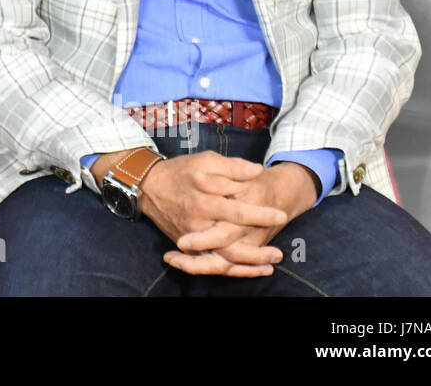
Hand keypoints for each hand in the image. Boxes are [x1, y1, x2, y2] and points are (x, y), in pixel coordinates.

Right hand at [166, 161, 318, 275]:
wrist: (150, 187)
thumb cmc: (181, 171)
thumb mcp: (205, 160)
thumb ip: (232, 166)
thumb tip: (257, 170)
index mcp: (202, 201)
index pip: (235, 212)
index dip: (259, 214)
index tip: (281, 215)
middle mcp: (196, 224)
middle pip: (229, 244)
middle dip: (255, 252)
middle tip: (279, 254)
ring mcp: (191, 239)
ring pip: (220, 259)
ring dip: (246, 266)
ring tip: (270, 266)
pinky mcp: (188, 246)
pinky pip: (211, 263)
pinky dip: (232, 269)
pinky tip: (253, 269)